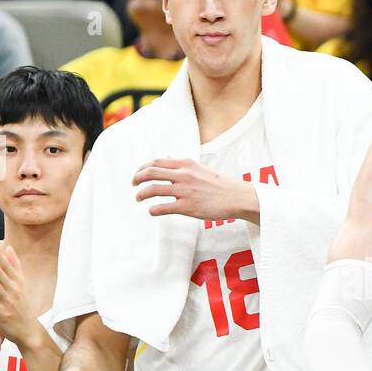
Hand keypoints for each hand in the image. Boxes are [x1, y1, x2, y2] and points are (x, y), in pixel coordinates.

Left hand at [0, 242, 40, 349]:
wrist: (29, 330)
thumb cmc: (23, 306)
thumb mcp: (21, 284)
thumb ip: (15, 267)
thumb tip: (10, 249)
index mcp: (18, 283)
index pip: (8, 267)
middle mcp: (14, 291)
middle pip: (0, 275)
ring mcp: (9, 302)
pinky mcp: (2, 314)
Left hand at [133, 158, 258, 221]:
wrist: (237, 197)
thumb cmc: (219, 185)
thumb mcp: (200, 168)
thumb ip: (183, 165)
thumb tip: (168, 159)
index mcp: (186, 164)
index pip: (156, 161)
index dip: (142, 167)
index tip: (138, 174)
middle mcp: (183, 175)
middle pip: (151, 172)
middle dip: (137, 178)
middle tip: (133, 184)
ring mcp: (185, 191)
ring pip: (153, 189)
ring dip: (141, 194)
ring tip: (138, 198)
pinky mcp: (188, 206)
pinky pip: (163, 207)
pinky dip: (153, 209)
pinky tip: (152, 211)